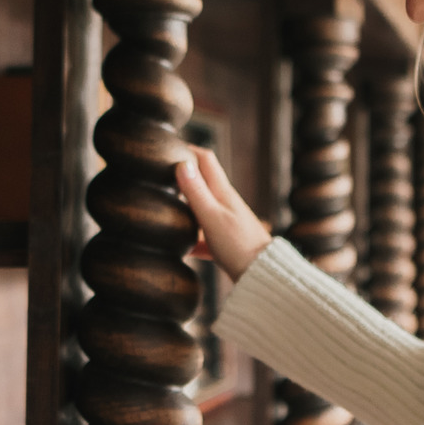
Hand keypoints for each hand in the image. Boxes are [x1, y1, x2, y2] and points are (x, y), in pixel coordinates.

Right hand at [177, 146, 272, 280]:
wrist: (263, 276)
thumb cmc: (239, 246)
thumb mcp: (212, 217)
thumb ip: (196, 192)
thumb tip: (182, 163)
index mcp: (223, 192)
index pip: (205, 159)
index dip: (187, 149)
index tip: (168, 148)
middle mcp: (225, 203)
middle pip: (202, 183)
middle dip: (182, 177)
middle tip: (159, 177)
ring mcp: (227, 223)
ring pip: (202, 209)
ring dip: (185, 207)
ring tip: (164, 210)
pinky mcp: (227, 243)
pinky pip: (205, 237)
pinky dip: (193, 240)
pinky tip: (180, 249)